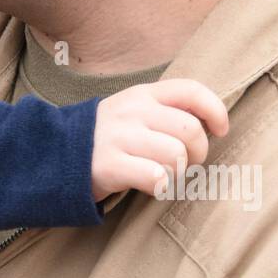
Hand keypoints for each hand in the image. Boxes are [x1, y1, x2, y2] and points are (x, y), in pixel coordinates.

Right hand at [91, 78, 228, 201]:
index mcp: (142, 95)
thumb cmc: (108, 137)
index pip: (191, 90)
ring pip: (176, 156)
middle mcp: (132, 111)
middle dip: (198, 153)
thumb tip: (211, 125)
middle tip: (184, 163)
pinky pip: (156, 178)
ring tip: (163, 175)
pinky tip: (148, 185)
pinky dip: (160, 187)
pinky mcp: (109, 165)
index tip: (221, 130)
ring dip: (177, 173)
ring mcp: (119, 137)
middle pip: (190, 130)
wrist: (56, 154)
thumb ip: (166, 111)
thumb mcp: (133, 112)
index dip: (215, 110)